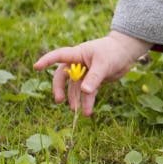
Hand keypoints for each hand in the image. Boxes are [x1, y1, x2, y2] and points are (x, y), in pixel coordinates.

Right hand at [34, 31, 150, 115]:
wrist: (126, 53)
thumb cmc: (113, 52)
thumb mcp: (104, 63)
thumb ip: (94, 77)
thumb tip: (84, 91)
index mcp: (77, 53)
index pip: (59, 56)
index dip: (47, 60)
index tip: (36, 67)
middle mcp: (77, 63)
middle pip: (63, 77)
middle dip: (60, 89)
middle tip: (60, 100)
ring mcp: (84, 73)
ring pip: (75, 88)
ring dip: (76, 99)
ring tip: (77, 111)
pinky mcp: (92, 81)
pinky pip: (87, 92)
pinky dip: (87, 101)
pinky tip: (87, 111)